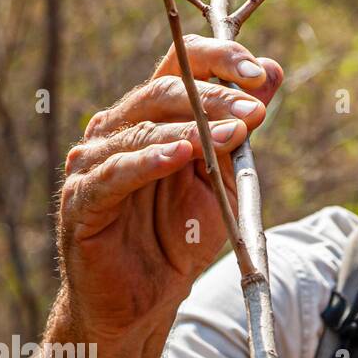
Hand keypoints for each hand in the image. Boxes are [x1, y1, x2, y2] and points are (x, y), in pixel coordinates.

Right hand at [57, 35, 283, 344]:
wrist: (148, 297)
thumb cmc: (183, 233)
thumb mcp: (227, 175)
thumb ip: (243, 126)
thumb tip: (274, 70)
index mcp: (152, 116)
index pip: (178, 64)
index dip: (219, 60)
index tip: (261, 74)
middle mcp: (118, 128)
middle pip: (162, 91)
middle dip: (215, 97)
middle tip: (256, 113)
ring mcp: (94, 162)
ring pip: (141, 129)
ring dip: (192, 130)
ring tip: (232, 135)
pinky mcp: (82, 199)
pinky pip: (113, 174)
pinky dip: (147, 162)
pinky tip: (178, 157)